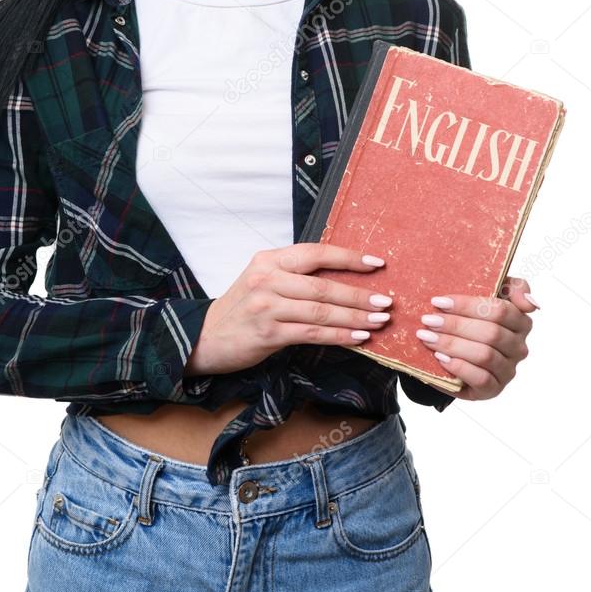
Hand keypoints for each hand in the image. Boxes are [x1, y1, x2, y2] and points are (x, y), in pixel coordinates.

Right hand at [184, 243, 392, 376]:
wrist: (204, 337)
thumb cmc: (242, 309)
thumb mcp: (263, 280)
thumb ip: (294, 276)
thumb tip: (342, 279)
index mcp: (269, 259)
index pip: (316, 253)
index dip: (348, 257)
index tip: (376, 264)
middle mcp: (267, 278)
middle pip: (323, 285)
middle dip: (359, 294)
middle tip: (386, 301)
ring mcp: (267, 306)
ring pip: (321, 310)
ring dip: (355, 317)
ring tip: (379, 320)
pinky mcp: (268, 333)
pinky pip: (312, 334)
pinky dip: (339, 336)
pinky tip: (358, 338)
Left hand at [414, 276, 537, 400]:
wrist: (456, 350)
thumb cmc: (473, 317)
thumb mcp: (490, 294)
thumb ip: (513, 288)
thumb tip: (530, 303)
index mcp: (520, 322)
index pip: (500, 310)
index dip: (467, 305)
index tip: (438, 302)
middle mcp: (518, 347)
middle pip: (490, 333)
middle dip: (455, 325)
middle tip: (428, 320)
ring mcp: (508, 370)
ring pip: (485, 355)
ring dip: (452, 344)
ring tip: (427, 337)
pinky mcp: (494, 389)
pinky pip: (481, 379)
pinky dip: (459, 367)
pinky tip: (440, 358)